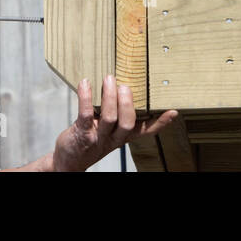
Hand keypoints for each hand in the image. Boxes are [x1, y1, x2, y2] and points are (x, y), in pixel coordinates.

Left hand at [50, 75, 177, 171]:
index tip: (172, 111)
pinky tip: (85, 83)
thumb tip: (123, 84)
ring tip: (109, 79)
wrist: (68, 161)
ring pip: (109, 118)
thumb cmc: (89, 140)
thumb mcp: (107, 131)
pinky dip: (85, 97)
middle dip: (127, 103)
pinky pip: (85, 114)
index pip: (145, 131)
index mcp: (123, 136)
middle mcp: (114, 138)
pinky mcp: (81, 133)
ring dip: (109, 96)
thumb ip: (116, 114)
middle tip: (125, 85)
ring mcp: (98, 137)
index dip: (159, 122)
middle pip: (127, 123)